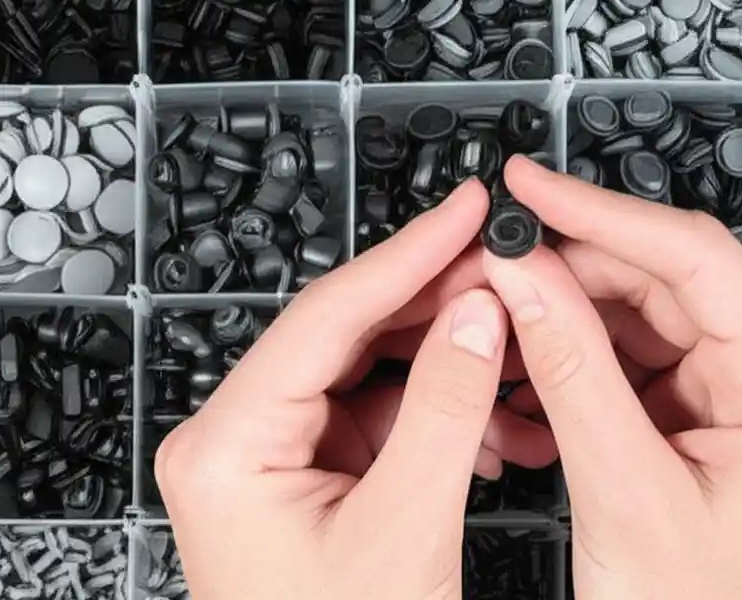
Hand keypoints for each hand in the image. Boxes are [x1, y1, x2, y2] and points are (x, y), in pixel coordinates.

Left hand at [155, 181, 556, 599]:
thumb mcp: (406, 531)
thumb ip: (445, 409)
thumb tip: (477, 312)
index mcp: (226, 445)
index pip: (326, 316)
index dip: (408, 255)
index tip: (468, 212)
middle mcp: (230, 440)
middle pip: (342, 337)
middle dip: (434, 311)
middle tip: (507, 276)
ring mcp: (263, 459)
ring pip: (364, 376)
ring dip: (443, 371)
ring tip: (515, 367)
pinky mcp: (297, 480)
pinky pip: (369, 421)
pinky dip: (431, 420)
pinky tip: (490, 431)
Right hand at [483, 156, 741, 599]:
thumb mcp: (626, 495)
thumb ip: (569, 371)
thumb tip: (520, 274)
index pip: (691, 256)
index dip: (599, 211)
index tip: (525, 187)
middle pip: (663, 281)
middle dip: (570, 272)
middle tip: (490, 267)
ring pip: (642, 320)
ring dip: (565, 321)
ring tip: (496, 327)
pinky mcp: (709, 424)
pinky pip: (635, 364)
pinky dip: (576, 365)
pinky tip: (526, 374)